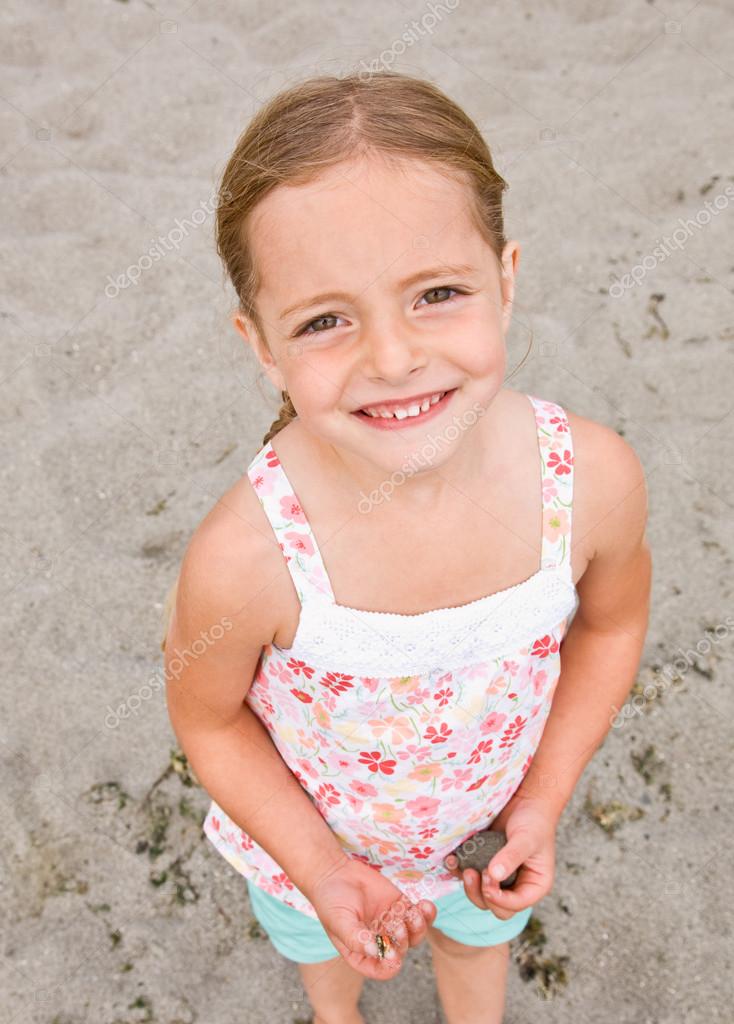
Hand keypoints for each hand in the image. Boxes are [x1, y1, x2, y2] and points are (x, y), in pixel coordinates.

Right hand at [306, 856, 436, 979]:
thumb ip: (356, 938)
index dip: (389, 966)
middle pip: (401, 950)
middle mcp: (380, 942)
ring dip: (419, 927)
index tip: (393, 955)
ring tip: (415, 914)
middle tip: (397, 926)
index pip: (380, 969)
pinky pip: (418, 914)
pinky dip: (426, 912)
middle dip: (403, 941)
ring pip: (414, 934)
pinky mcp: (399, 905)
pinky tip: (425, 905)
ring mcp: (391, 924)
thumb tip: (377, 951)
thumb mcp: (339, 922)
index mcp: (363, 954)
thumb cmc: (331, 901)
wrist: (334, 873)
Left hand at [443, 795, 557, 918]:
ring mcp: (501, 877)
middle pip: (497, 907)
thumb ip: (511, 857)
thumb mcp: (526, 839)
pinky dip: (460, 872)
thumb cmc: (534, 820)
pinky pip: (471, 877)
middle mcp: (518, 886)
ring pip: (482, 897)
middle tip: (474, 873)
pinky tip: (453, 860)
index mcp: (534, 885)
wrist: (526, 800)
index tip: (488, 878)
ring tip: (466, 869)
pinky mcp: (485, 865)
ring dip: (471, 888)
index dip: (499, 898)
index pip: (516, 905)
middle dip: (483, 895)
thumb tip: (493, 875)